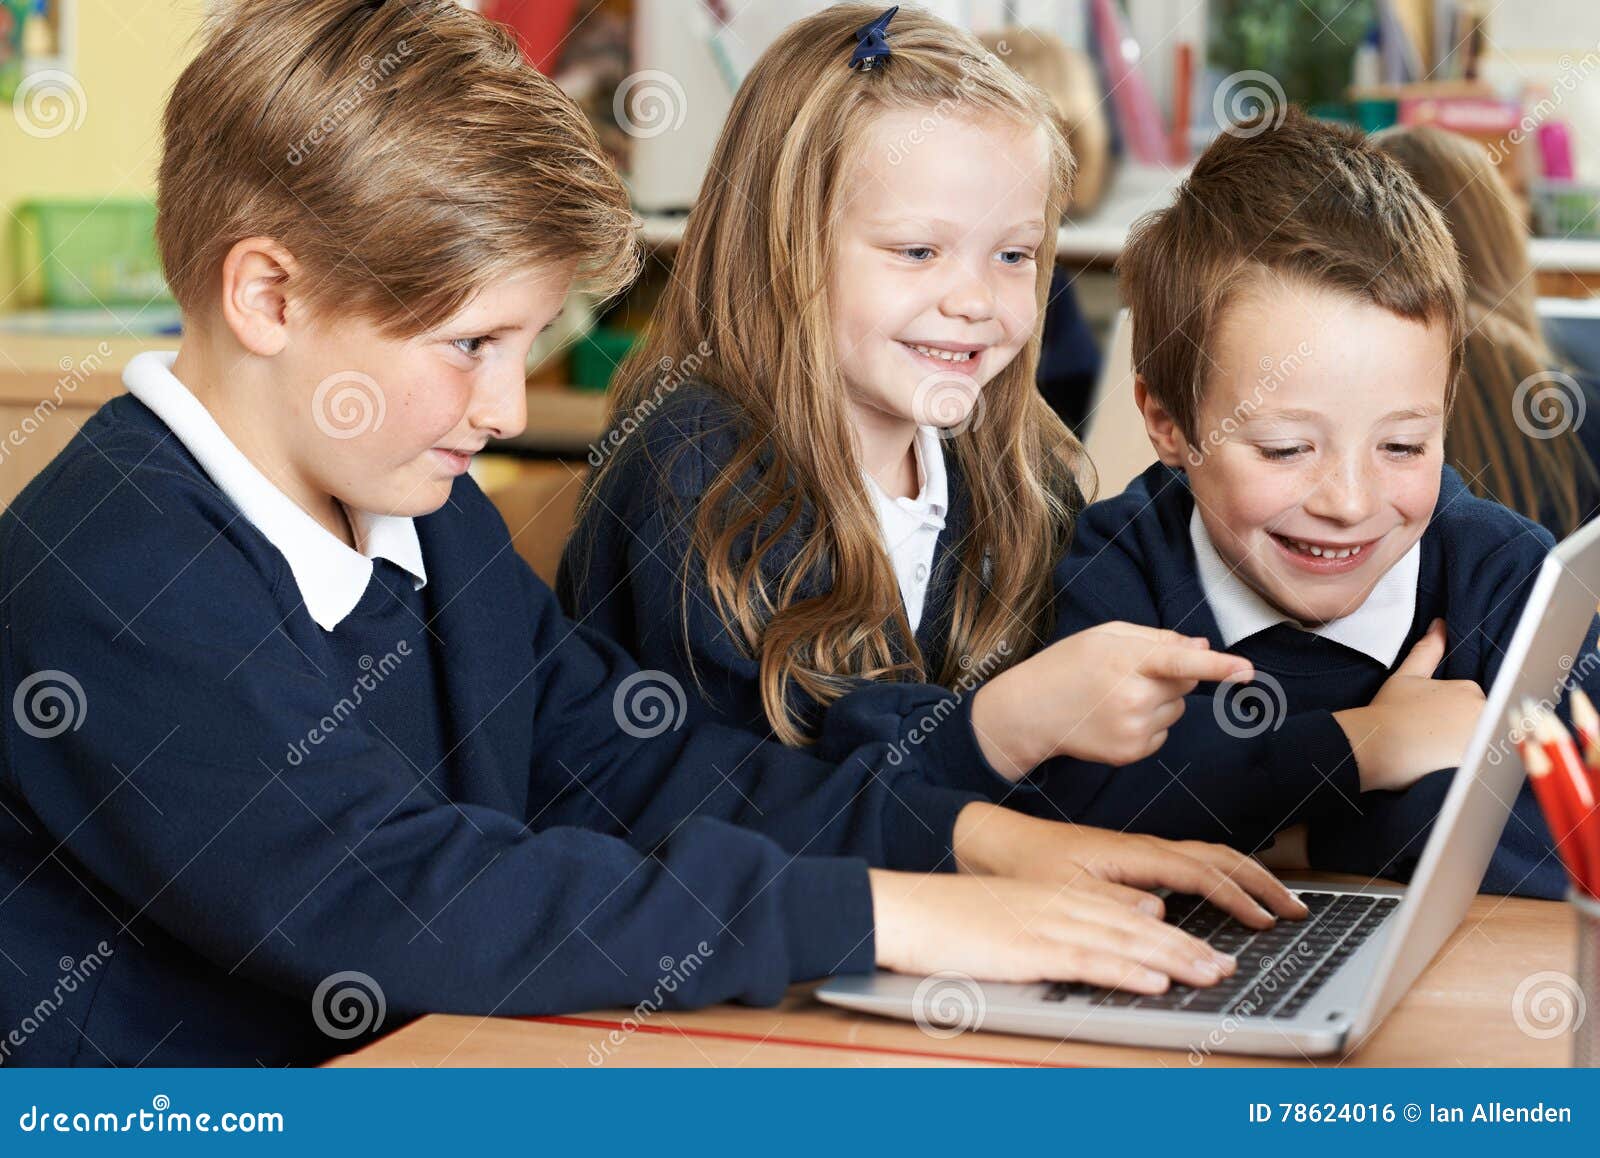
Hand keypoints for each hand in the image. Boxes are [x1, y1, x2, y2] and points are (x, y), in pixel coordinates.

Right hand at [868, 869, 1238, 992]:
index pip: (1129, 914)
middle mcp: (1060, 904)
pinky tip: (1154, 979)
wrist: (906, 910)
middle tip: (1227, 966)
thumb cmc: (952, 921)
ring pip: (1124, 939)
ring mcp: (1046, 923)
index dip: (1173, 933)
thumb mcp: (1015, 916)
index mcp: (1057, 897)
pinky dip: (1126, 968)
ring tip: (1210, 973)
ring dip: (1173, 958)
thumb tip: (1119, 924)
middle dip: (1187, 947)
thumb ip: (1066, 920)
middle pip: (1138, 925)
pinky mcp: (1029, 946)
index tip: (1207, 951)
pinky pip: (1088, 958)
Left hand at [951, 802, 1307, 927]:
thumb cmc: (1026, 864)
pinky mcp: (1132, 860)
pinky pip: (1191, 863)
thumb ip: (1112, 902)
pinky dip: (1221, 875)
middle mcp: (1143, 848)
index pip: (1200, 872)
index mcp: (1133, 853)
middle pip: (1217, 857)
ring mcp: (1140, 852)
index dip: (1236, 898)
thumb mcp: (1064, 889)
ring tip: (1277, 901)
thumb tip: (1160, 915)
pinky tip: (1227, 893)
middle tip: (1296, 909)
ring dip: (1246, 876)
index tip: (1266, 921)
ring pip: (1207, 856)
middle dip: (1260, 881)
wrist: (993, 840)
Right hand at [971, 622, 1252, 777]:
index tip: (1247, 670)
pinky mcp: (1131, 753)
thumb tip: (1203, 647)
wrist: (1030, 712)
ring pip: (1177, 709)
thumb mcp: (1106, 636)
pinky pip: (1163, 733)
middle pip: (1186, 684)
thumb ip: (1157, 638)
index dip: (1216, 666)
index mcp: (1124, 662)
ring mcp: (1132, 730)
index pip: (1179, 663)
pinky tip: (1115, 717)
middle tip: (1128, 673)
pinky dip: (1149, 724)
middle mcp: (1132, 699)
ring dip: (1159, 701)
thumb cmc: (1068, 665)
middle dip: (1171, 676)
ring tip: (1116, 697)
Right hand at [1333, 619, 1485, 791]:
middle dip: (1460, 733)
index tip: (1428, 727)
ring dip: (1465, 751)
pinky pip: (1483, 767)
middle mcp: (1484, 712)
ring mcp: (1484, 740)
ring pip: (1482, 746)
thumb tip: (1440, 624)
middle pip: (1480, 723)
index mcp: (1469, 689)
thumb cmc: (1387, 712)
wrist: (1376, 747)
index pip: (1470, 704)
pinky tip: (1445, 770)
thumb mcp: (1405, 676)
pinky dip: (1469, 769)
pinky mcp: (1481, 766)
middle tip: (1430, 743)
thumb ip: (1427, 650)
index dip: (1448, 717)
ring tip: (1436, 759)